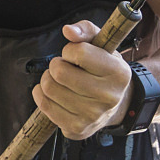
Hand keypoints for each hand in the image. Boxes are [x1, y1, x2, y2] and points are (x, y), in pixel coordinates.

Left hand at [33, 20, 134, 139]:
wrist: (113, 105)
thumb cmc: (102, 69)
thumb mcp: (101, 45)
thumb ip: (85, 30)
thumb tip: (68, 30)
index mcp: (118, 73)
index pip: (79, 53)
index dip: (70, 50)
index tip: (74, 55)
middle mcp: (109, 97)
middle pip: (59, 72)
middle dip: (56, 65)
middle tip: (64, 68)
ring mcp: (93, 116)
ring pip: (49, 88)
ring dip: (48, 79)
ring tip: (60, 80)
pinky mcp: (77, 128)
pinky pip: (45, 106)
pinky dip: (41, 95)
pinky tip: (52, 92)